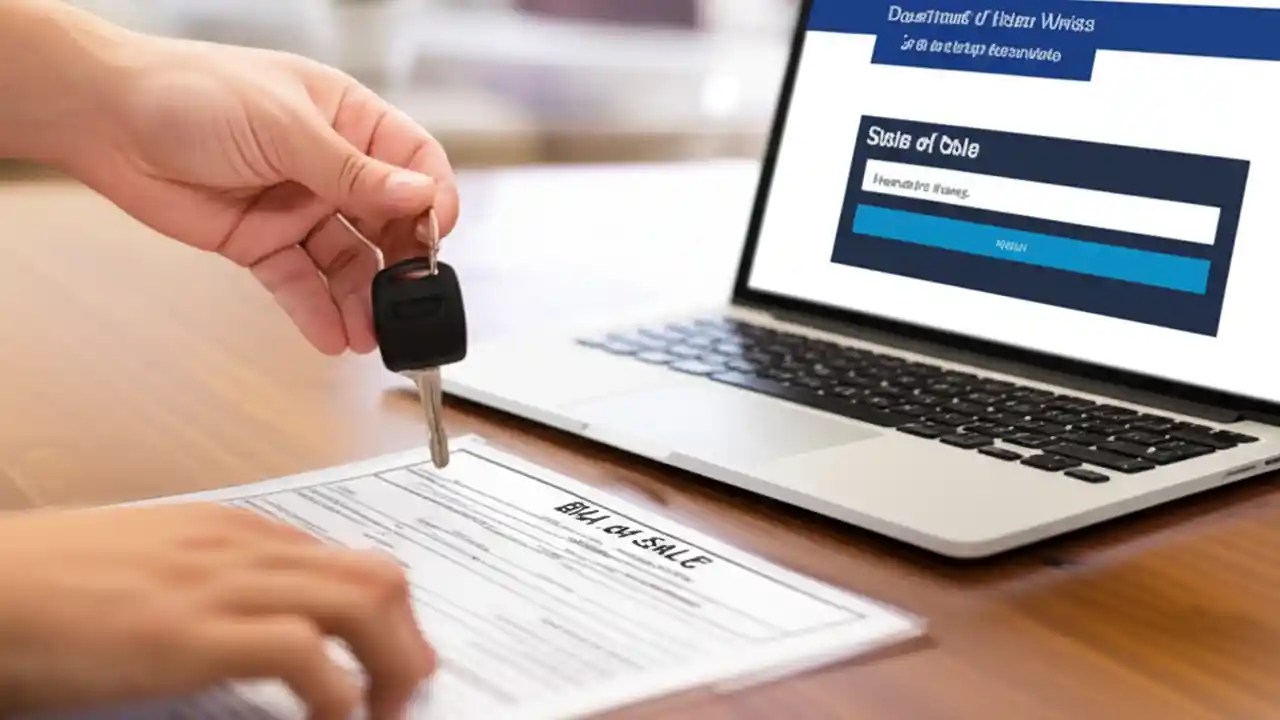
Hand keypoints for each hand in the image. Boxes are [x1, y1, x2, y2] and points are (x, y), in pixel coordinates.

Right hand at [0, 504, 433, 718]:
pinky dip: (338, 693)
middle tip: (406, 693)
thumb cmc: (50, 586)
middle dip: (407, 639)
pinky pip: (302, 652)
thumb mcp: (153, 571)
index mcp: (234, 532)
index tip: (394, 661)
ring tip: (385, 713)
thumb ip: (215, 583)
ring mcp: (219, 584)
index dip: (388, 616)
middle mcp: (242, 547)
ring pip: (360, 602)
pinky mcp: (189, 633)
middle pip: (374, 577)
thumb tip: (266, 624)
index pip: (348, 561)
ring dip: (391, 665)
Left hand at [67, 35, 459, 355]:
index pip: (415, 162)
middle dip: (402, 265)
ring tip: (370, 334)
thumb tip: (419, 196)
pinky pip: (300, 283)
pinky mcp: (263, 242)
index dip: (431, 199)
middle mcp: (331, 166)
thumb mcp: (284, 125)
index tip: (435, 235)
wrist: (105, 119)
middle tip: (406, 301)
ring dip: (363, 299)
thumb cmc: (189, 91)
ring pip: (349, 262)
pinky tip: (333, 335)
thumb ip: (353, 170)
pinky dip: (317, 311)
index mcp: (348, 119)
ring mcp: (299, 207)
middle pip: (389, 222)